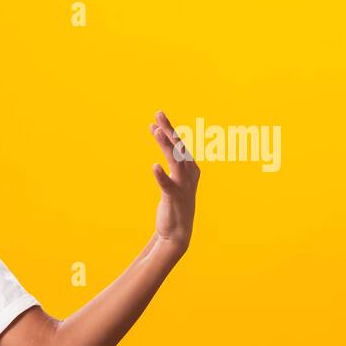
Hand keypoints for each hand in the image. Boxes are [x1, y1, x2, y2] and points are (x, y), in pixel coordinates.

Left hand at [149, 110, 198, 253]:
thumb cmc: (174, 202)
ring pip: (175, 161)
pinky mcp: (174, 198)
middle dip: (169, 130)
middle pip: (179, 147)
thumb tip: (160, 133)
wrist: (177, 232)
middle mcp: (190, 174)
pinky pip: (167, 185)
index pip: (180, 145)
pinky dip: (162, 176)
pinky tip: (154, 166)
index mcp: (191, 168)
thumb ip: (171, 158)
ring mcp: (183, 186)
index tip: (157, 117)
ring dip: (166, 146)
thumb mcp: (175, 177)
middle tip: (158, 113)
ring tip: (156, 131)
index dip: (169, 130)